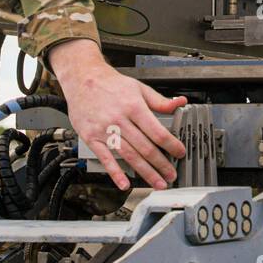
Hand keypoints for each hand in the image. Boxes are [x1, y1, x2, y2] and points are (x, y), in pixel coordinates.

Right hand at [48, 39, 186, 190]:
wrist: (82, 78)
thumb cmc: (110, 84)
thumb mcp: (139, 88)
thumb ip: (159, 101)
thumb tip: (180, 103)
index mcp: (134, 106)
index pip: (157, 132)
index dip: (171, 145)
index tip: (179, 153)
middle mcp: (119, 119)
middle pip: (145, 147)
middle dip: (161, 164)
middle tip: (171, 175)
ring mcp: (104, 130)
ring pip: (128, 155)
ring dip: (145, 172)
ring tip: (157, 182)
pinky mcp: (91, 137)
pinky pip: (105, 158)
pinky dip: (115, 173)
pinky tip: (124, 183)